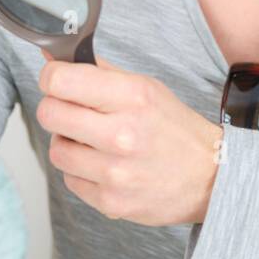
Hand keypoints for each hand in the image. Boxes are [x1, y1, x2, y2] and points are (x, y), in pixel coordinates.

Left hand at [37, 49, 222, 225]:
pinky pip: (69, 180)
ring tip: (93, 142)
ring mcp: (115, 172)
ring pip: (56, 150)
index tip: (57, 81)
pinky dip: (81, 172)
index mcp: (133, 97)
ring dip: (69, 143)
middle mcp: (123, 135)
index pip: (61, 80)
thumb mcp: (145, 87)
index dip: (52, 77)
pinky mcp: (110, 201)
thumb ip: (97, 71)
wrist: (209, 178)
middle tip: (74, 111)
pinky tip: (104, 165)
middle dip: (57, 109)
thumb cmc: (175, 130)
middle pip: (50, 114)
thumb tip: (51, 57)